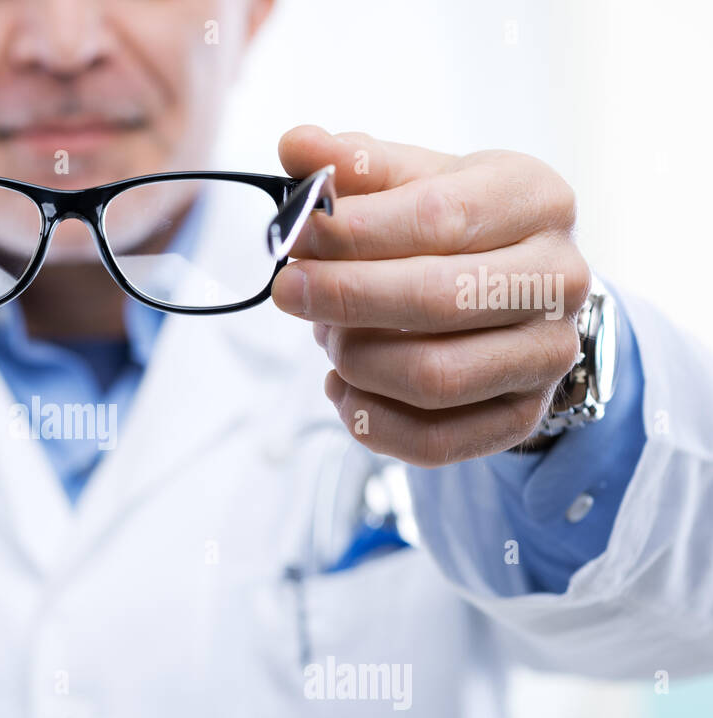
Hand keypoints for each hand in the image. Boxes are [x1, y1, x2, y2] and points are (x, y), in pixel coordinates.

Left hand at [272, 126, 588, 467]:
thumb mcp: (416, 181)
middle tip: (287, 290)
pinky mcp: (520, 418)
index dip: (355, 230)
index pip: (439, 217)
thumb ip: (354, 166)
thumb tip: (295, 146)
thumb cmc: (456, 228)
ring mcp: (547, 356)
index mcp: (536, 200)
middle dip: (347, 297)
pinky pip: (432, 442)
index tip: (293, 234)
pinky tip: (342, 387)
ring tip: (326, 336)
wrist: (520, 294)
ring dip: (356, 359)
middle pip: (439, 300)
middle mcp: (560, 279)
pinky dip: (369, 419)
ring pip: (434, 377)